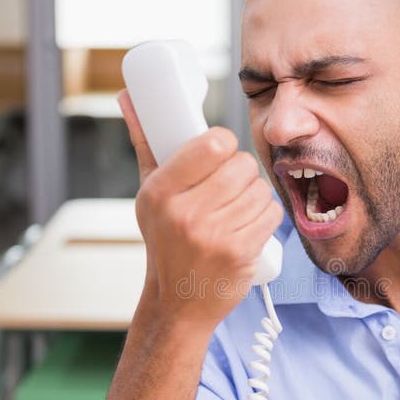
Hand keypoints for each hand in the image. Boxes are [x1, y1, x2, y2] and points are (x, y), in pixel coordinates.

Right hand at [118, 90, 283, 327]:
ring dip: (254, 196)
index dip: (223, 145)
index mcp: (160, 192)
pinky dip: (265, 218)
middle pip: (241, 165)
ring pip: (259, 189)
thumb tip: (129, 96)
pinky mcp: (239, 253)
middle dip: (240, 173)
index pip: (213, 143)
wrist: (178, 303)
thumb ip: (146, 143)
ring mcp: (213, 236)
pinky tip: (247, 227)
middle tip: (229, 188)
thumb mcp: (148, 194)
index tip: (219, 154)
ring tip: (235, 210)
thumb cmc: (165, 241)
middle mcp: (185, 213)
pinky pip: (270, 214)